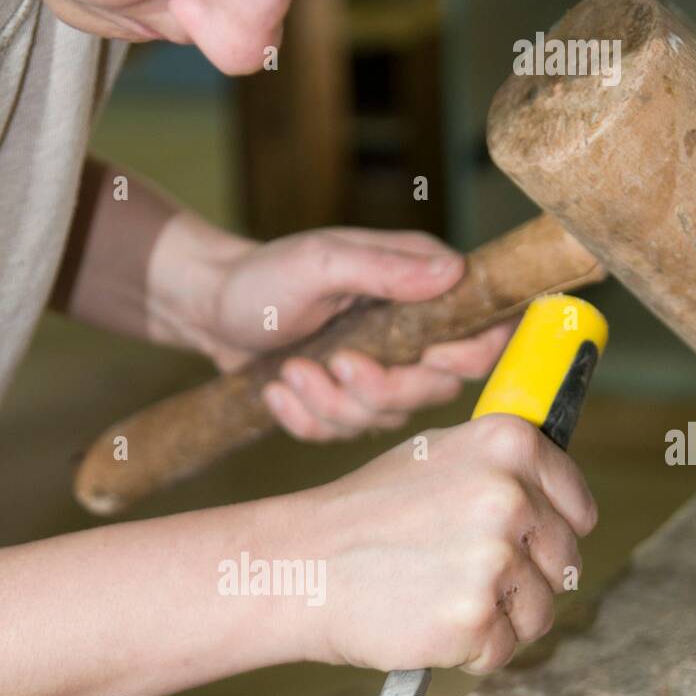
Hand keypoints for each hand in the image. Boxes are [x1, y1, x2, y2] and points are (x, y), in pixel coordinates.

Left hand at [206, 227, 513, 439]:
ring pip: (385, 418)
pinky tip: (277, 393)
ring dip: (329, 403)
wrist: (211, 308)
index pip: (483, 330)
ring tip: (289, 372)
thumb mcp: (320, 261)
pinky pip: (342, 434)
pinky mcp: (347, 403)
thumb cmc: (263, 275)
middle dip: (379, 388)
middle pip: (435, 389)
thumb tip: (453, 272)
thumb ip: (386, 268)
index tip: (428, 357)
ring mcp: (380, 372)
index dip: (469, 356)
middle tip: (334, 363)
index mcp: (419, 287)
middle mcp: (411, 334)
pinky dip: (305, 420)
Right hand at [295, 415, 596, 673]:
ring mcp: (494, 559)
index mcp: (508, 446)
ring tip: (438, 600)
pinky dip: (470, 653)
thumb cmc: (359, 517)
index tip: (527, 549)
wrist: (298, 565)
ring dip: (499, 621)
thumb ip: (498, 470)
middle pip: (564, 565)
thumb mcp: (433, 457)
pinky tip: (426, 624)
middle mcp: (510, 496)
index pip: (578, 509)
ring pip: (540, 613)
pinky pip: (502, 652)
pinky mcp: (474, 618)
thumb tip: (551, 494)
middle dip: (525, 583)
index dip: (552, 537)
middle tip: (463, 581)